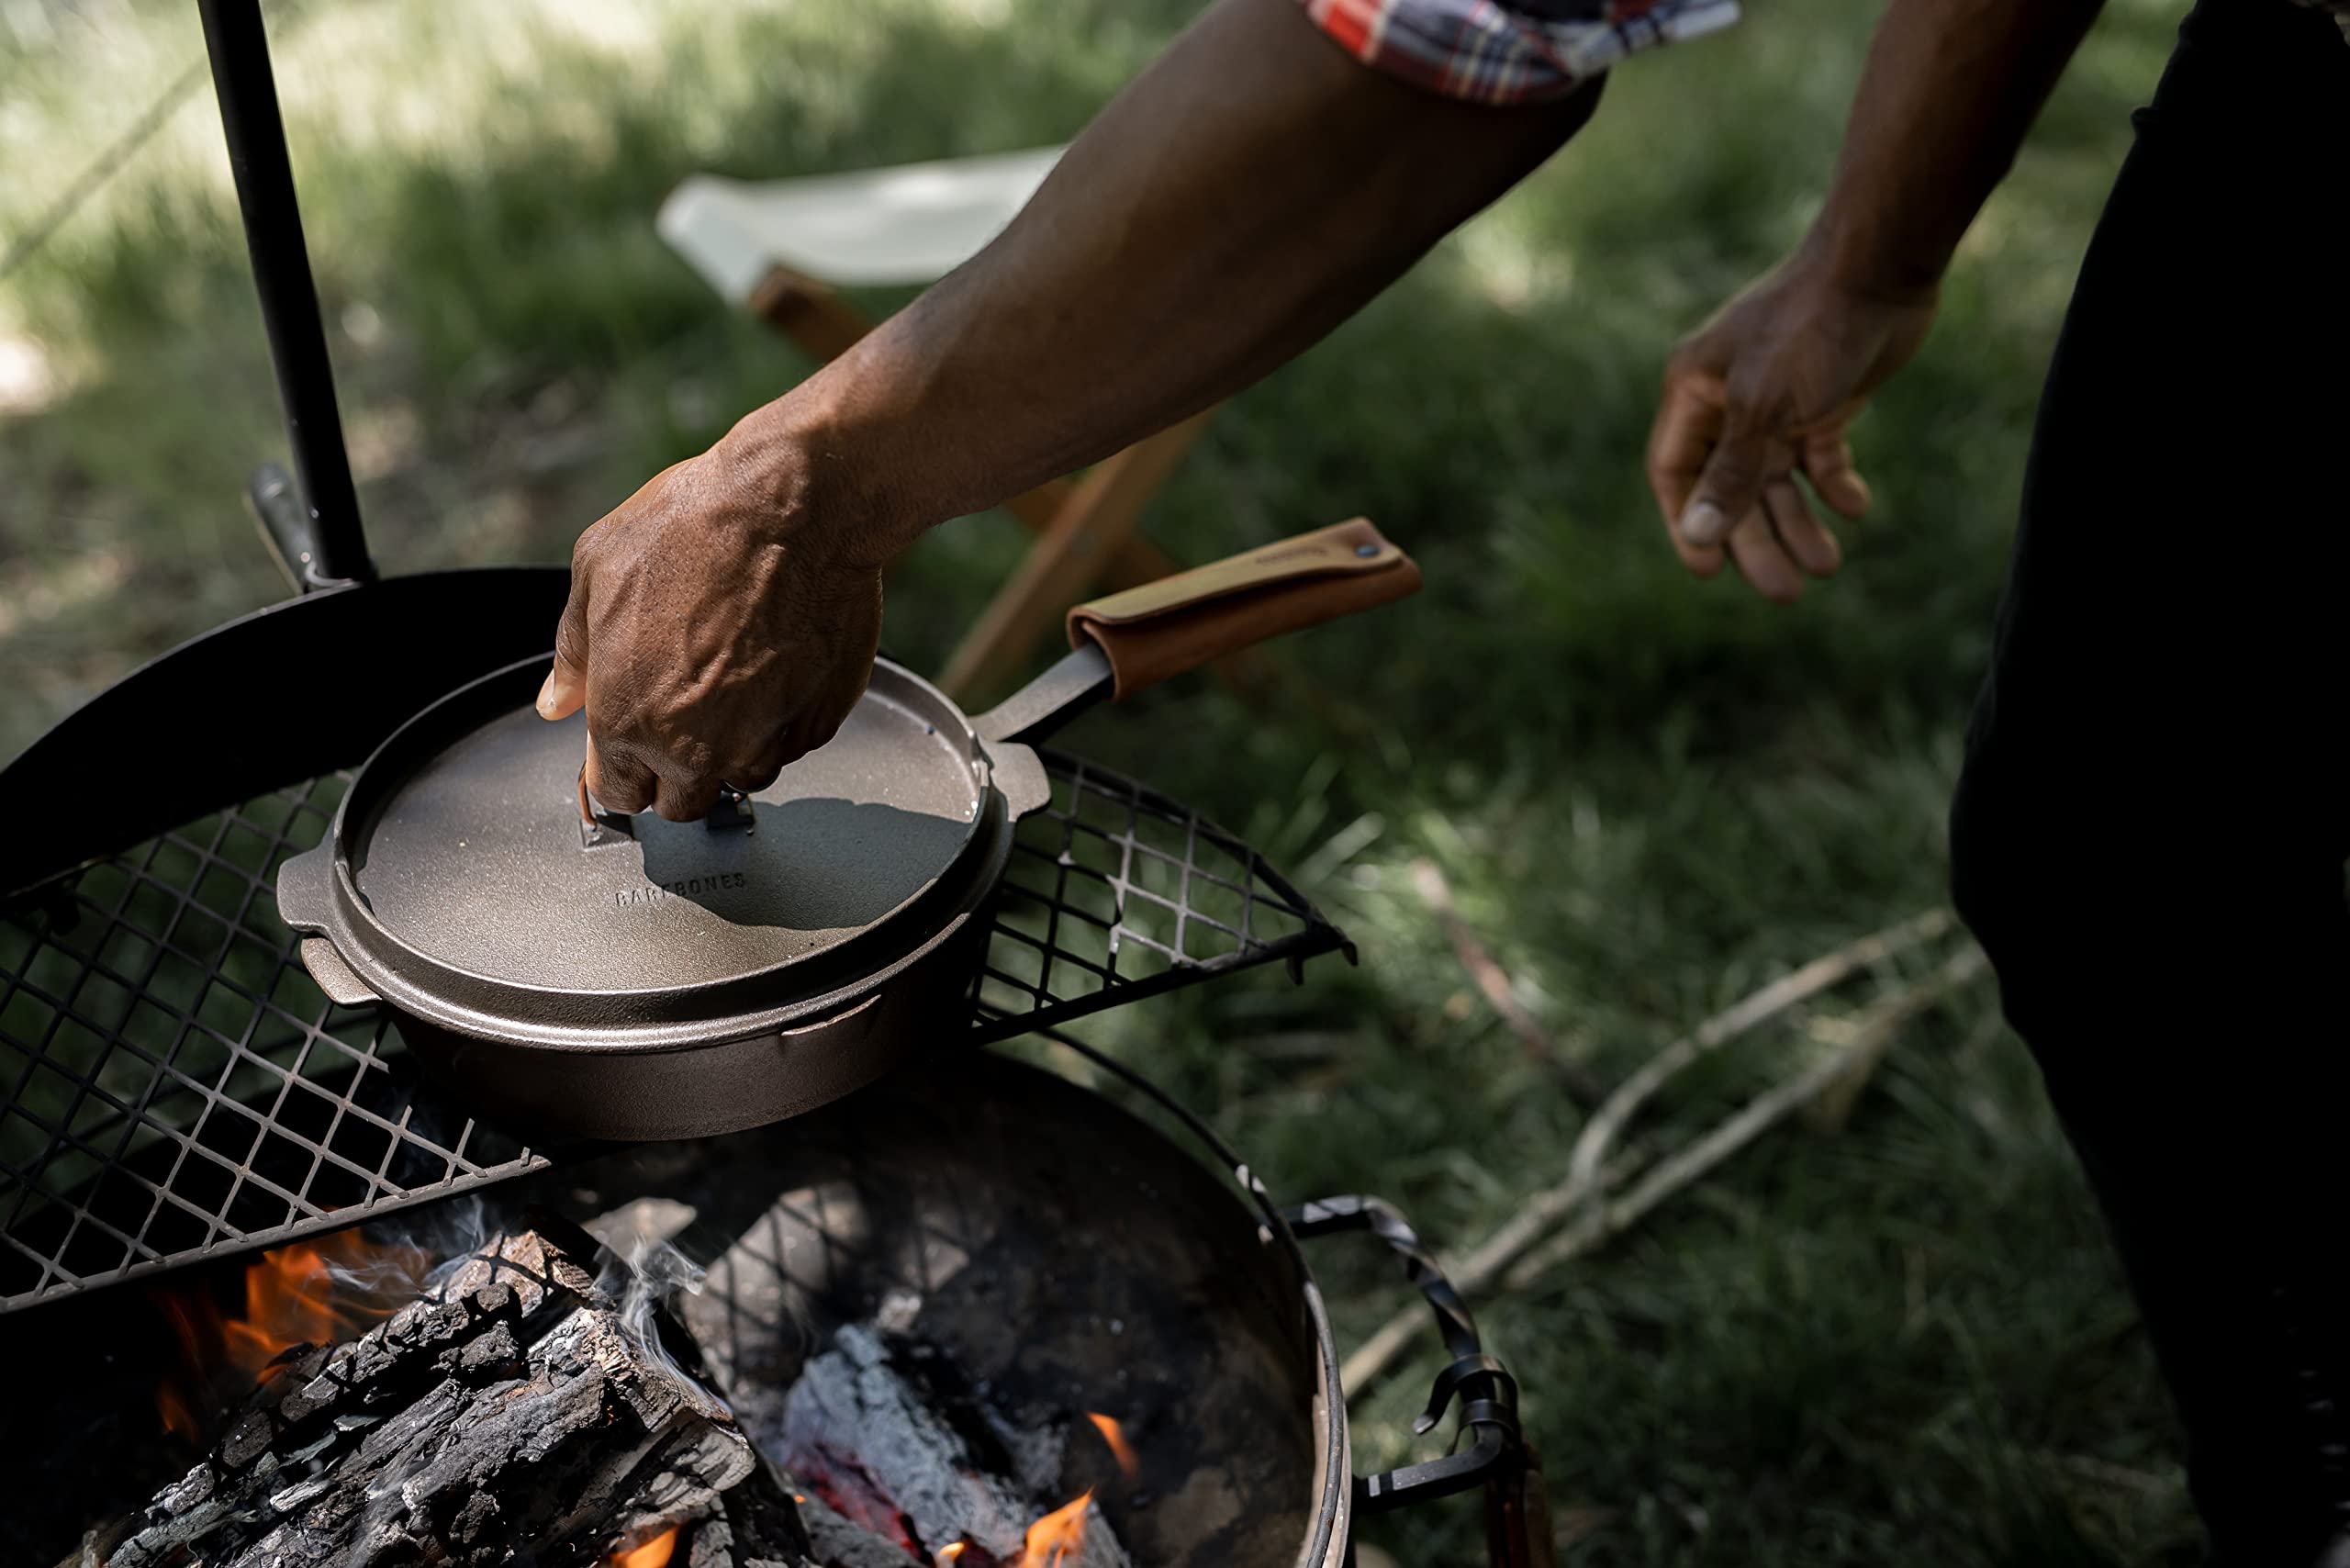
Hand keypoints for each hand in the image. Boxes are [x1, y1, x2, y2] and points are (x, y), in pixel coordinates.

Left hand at [536, 428, 885, 820]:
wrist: (793, 507)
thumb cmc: (693, 526)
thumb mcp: (597, 571)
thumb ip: (573, 654)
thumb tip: (556, 701)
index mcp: (628, 717)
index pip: (620, 793)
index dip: (621, 770)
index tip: (630, 749)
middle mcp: (697, 746)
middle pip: (682, 804)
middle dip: (675, 773)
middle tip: (682, 717)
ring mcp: (764, 738)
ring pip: (745, 778)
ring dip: (735, 752)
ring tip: (735, 691)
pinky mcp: (818, 718)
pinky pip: (794, 744)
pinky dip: (783, 723)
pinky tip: (776, 671)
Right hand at [1646, 250, 1935, 601]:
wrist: (1880, 270)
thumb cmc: (1808, 330)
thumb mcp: (1763, 408)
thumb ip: (1730, 474)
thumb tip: (1698, 535)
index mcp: (1694, 392)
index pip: (1675, 473)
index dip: (1689, 525)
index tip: (1711, 572)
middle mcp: (1729, 402)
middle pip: (1732, 489)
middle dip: (1758, 539)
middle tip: (1786, 590)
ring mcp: (1777, 404)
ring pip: (1779, 482)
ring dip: (1799, 524)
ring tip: (1827, 566)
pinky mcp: (1823, 401)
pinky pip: (1820, 459)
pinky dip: (1835, 486)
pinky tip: (1853, 510)